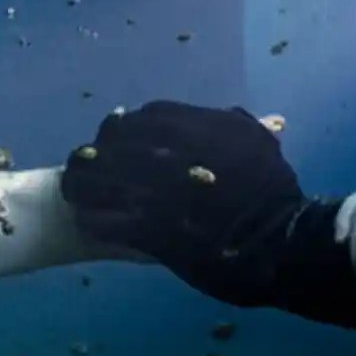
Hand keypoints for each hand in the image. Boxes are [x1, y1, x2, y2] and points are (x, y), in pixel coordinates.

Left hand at [61, 101, 303, 305]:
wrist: (278, 241)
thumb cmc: (274, 192)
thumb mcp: (260, 143)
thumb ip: (239, 123)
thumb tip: (227, 114)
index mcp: (190, 126)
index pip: (139, 118)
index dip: (125, 131)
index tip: (122, 143)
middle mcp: (163, 151)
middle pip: (107, 143)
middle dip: (97, 155)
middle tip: (92, 169)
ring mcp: (151, 189)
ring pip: (93, 178)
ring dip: (82, 185)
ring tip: (78, 195)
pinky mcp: (145, 228)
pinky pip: (100, 219)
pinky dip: (92, 220)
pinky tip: (92, 223)